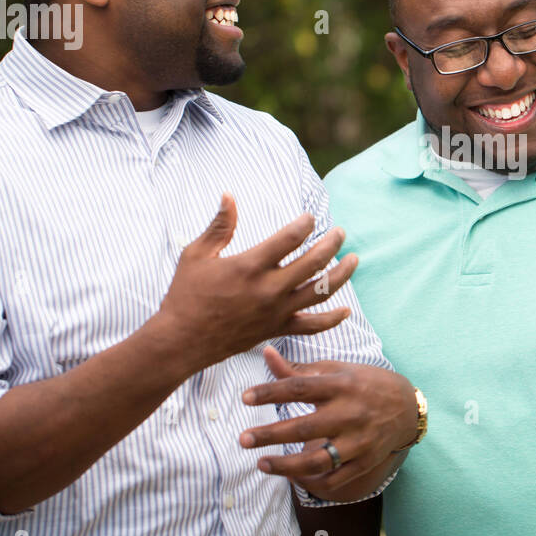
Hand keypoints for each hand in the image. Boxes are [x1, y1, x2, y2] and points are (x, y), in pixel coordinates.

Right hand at [154, 194, 356, 373]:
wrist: (182, 340)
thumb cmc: (185, 294)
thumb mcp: (196, 254)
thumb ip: (219, 225)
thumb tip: (229, 195)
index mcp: (250, 266)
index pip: (290, 238)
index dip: (305, 224)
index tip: (310, 218)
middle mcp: (269, 288)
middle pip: (313, 262)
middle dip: (331, 243)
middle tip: (341, 232)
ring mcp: (276, 311)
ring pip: (320, 291)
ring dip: (341, 274)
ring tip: (354, 260)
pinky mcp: (276, 329)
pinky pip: (311, 326)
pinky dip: (331, 320)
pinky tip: (346, 311)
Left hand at [239, 346, 417, 494]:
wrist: (407, 407)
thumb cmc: (365, 384)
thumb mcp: (337, 370)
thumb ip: (298, 369)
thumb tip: (266, 353)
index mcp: (341, 385)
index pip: (300, 388)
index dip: (270, 392)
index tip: (245, 398)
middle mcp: (350, 413)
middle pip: (304, 427)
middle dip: (270, 435)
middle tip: (243, 439)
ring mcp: (358, 441)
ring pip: (317, 461)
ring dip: (286, 466)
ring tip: (261, 464)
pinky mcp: (364, 462)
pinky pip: (334, 480)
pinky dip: (310, 483)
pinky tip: (290, 477)